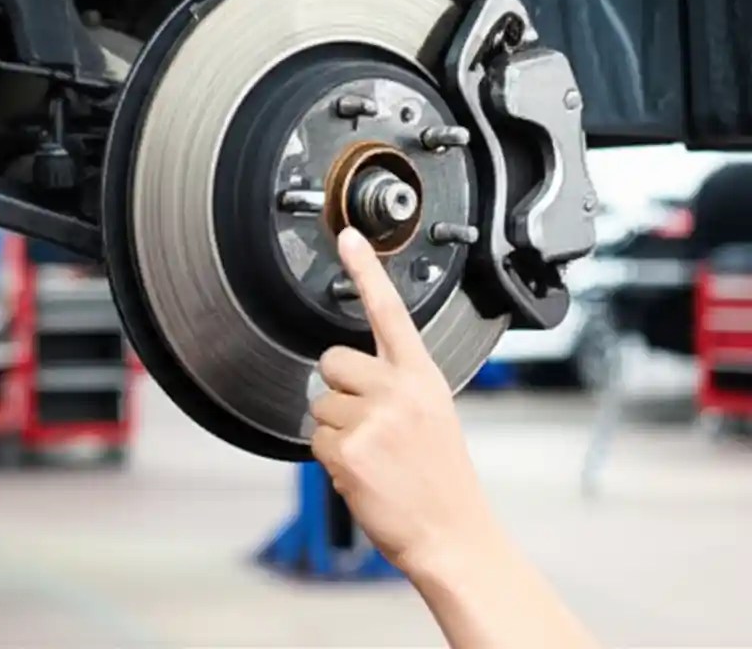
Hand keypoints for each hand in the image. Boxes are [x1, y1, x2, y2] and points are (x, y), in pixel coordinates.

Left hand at [310, 229, 499, 574]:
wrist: (452, 533)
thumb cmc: (440, 479)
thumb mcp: (433, 416)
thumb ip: (398, 386)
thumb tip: (351, 377)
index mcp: (422, 377)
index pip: (390, 312)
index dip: (366, 270)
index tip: (346, 235)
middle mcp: (399, 391)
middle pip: (331, 360)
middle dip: (338, 389)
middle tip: (368, 424)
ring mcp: (373, 420)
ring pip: (319, 406)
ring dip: (336, 432)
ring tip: (374, 456)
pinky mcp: (350, 451)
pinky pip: (316, 441)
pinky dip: (332, 460)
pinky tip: (364, 474)